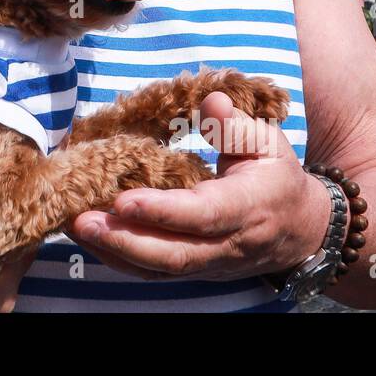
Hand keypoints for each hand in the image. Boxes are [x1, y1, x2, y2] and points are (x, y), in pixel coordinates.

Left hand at [66, 91, 331, 282]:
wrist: (300, 229)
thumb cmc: (275, 175)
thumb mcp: (267, 142)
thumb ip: (236, 125)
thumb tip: (211, 103)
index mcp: (248, 206)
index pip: (202, 214)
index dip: (162, 211)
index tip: (122, 200)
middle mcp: (228, 243)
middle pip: (175, 253)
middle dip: (125, 241)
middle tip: (81, 221)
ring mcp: (210, 263)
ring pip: (161, 269)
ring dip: (115, 252)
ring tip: (75, 228)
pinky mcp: (195, 271)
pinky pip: (156, 272)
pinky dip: (120, 260)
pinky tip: (91, 240)